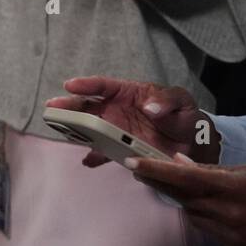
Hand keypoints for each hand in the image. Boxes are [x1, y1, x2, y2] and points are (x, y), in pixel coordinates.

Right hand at [45, 76, 219, 166]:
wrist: (193, 143)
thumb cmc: (184, 115)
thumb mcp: (181, 102)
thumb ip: (167, 101)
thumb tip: (150, 107)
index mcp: (128, 93)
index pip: (104, 86)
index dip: (87, 85)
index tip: (70, 85)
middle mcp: (116, 110)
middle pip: (88, 106)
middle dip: (69, 106)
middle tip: (52, 108)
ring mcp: (116, 130)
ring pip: (89, 128)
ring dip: (75, 130)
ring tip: (62, 132)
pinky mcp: (120, 148)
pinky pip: (103, 152)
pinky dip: (94, 156)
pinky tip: (88, 161)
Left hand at [124, 159, 245, 245]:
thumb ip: (213, 169)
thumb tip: (178, 162)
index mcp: (234, 189)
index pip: (185, 178)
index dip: (156, 169)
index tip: (132, 161)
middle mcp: (230, 215)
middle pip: (181, 197)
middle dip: (160, 182)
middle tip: (142, 169)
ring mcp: (233, 236)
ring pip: (193, 215)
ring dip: (190, 202)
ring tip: (204, 191)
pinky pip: (209, 231)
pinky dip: (208, 219)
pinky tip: (222, 211)